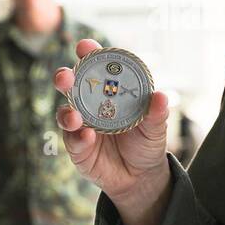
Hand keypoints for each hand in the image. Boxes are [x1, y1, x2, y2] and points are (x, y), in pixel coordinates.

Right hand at [54, 39, 171, 207]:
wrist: (141, 178)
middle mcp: (90, 104)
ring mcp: (81, 125)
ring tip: (74, 116)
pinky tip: (87, 137)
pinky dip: (78, 137)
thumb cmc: (147, 143)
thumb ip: (156, 113)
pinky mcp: (77, 148)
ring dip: (66, 112)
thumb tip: (160, 96)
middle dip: (64, 77)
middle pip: (71, 85)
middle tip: (66, 77)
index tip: (84, 46)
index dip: (89, 53)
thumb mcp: (156, 127)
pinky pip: (73, 140)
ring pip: (65, 113)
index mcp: (109, 90)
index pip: (97, 66)